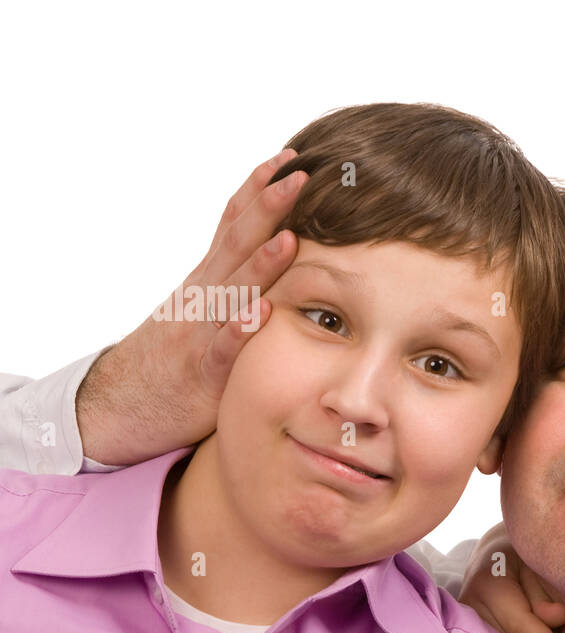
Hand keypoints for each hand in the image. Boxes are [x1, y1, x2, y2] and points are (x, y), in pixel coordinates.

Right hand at [76, 150, 307, 464]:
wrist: (123, 404)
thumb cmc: (180, 357)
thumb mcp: (209, 309)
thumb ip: (238, 280)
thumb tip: (280, 247)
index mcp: (209, 278)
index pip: (234, 223)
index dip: (259, 189)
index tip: (289, 156)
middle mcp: (203, 295)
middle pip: (236, 243)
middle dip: (268, 207)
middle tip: (301, 175)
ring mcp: (200, 331)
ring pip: (233, 291)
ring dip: (261, 264)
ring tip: (290, 239)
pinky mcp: (203, 372)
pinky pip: (223, 349)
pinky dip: (240, 329)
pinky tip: (260, 312)